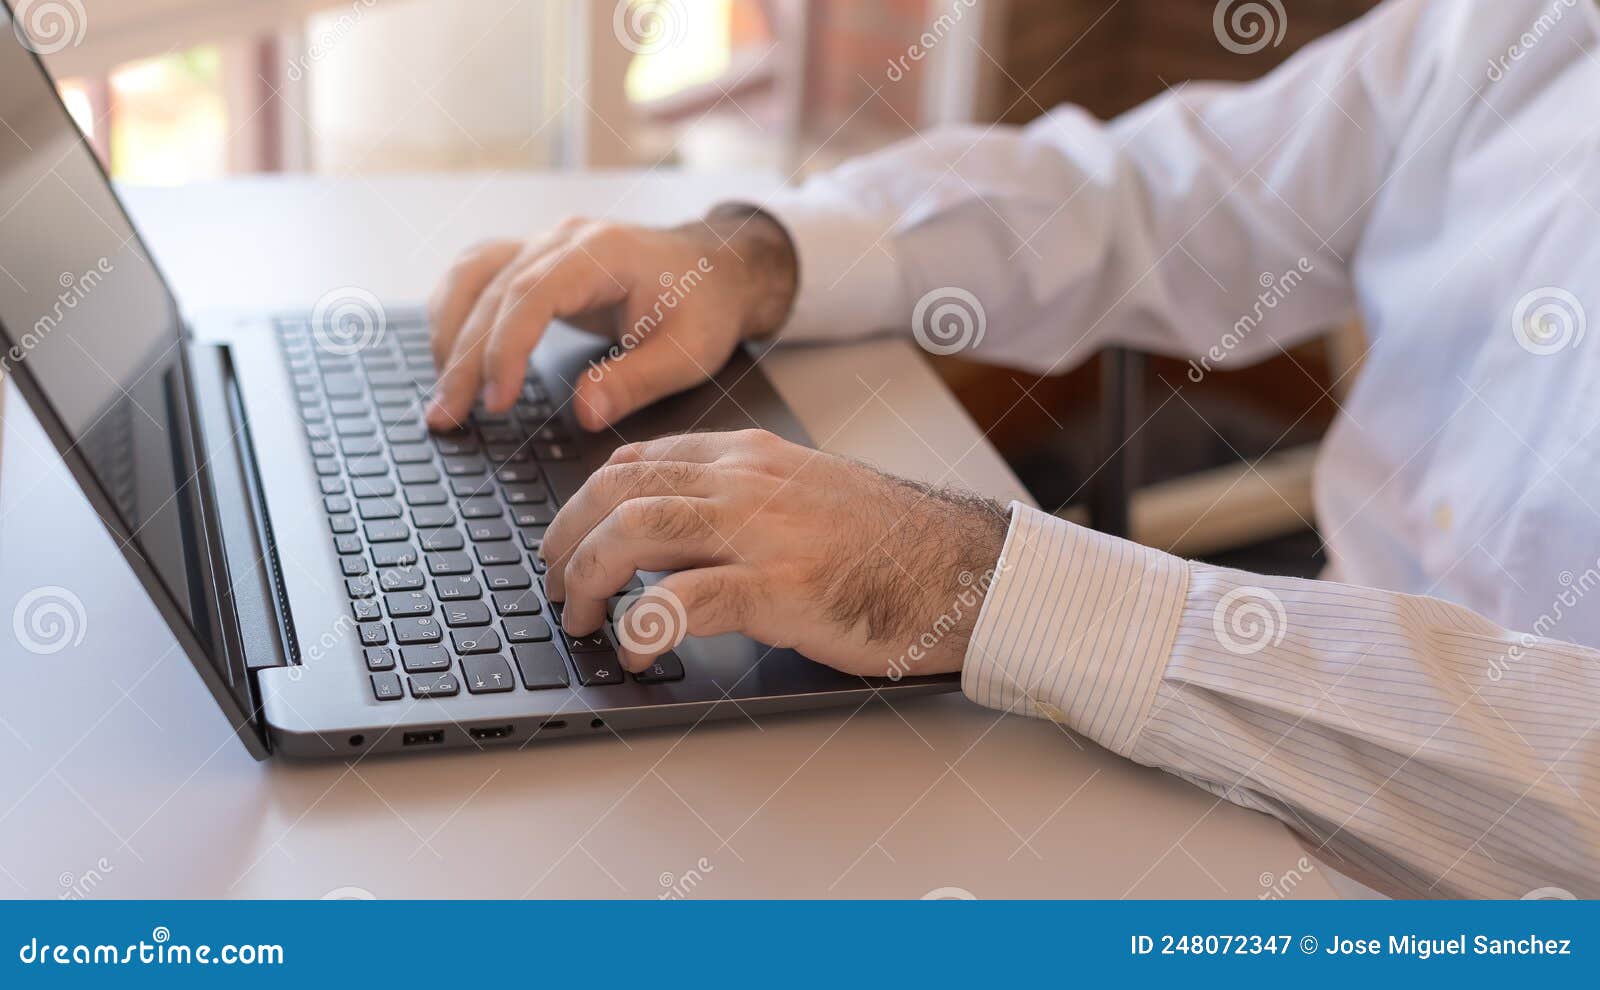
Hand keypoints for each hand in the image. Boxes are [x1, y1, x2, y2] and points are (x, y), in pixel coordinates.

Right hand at [424, 207, 796, 432]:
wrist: (715, 270)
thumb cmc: (704, 307)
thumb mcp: (687, 351)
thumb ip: (637, 380)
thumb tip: (585, 411)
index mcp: (603, 252)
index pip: (532, 293)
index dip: (506, 348)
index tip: (497, 401)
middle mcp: (564, 239)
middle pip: (493, 291)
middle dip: (464, 358)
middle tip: (445, 416)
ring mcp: (545, 245)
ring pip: (473, 276)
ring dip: (447, 334)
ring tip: (440, 396)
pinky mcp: (535, 260)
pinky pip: (478, 275)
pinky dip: (454, 313)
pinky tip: (446, 355)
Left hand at [540, 429, 1010, 677]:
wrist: (963, 567)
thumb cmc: (891, 542)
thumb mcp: (806, 493)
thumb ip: (743, 498)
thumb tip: (681, 529)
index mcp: (749, 456)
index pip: (637, 460)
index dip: (585, 503)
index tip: (567, 539)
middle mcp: (745, 481)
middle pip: (618, 491)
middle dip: (566, 540)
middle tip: (555, 585)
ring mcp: (760, 530)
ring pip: (634, 531)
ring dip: (587, 578)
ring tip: (581, 617)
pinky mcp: (779, 586)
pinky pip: (683, 600)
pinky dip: (643, 626)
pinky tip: (636, 649)